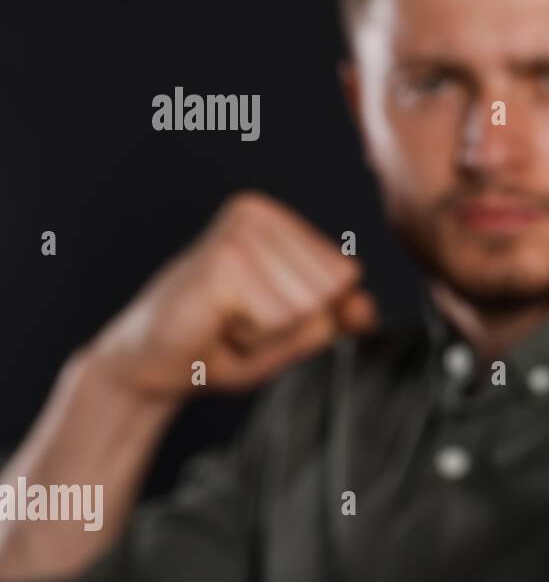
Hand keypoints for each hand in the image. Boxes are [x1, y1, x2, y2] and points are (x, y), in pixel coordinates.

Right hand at [88, 191, 376, 399]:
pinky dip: (253, 341)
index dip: (312, 315)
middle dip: (294, 326)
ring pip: (309, 308)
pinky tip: (216, 326)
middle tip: (241, 323)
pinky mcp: (222, 263)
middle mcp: (257, 215)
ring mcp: (238, 235)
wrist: (148, 366)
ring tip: (228, 324)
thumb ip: (335, 318)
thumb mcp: (293, 334)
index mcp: (277, 221)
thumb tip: (366, 309)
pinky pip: (279, 321)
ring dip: (271, 335)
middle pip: (332, 291)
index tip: (260, 314)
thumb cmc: (219, 346)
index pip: (347, 277)